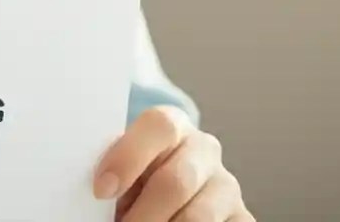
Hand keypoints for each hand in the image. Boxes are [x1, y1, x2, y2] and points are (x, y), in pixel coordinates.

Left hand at [93, 106, 252, 221]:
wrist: (167, 192)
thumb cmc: (133, 179)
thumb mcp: (121, 167)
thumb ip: (111, 171)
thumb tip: (97, 191)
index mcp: (171, 126)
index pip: (159, 126)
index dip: (127, 157)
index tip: (102, 190)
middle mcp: (204, 150)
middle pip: (176, 181)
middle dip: (143, 214)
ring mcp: (227, 185)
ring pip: (198, 217)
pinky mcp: (242, 217)